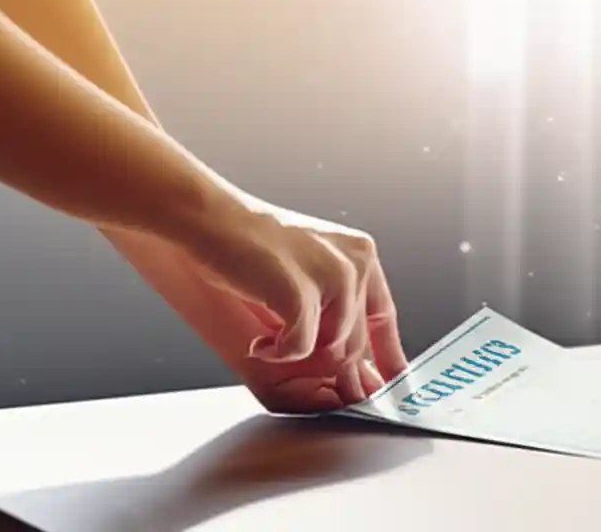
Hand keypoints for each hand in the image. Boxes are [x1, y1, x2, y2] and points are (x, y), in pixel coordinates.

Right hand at [104, 202, 408, 413]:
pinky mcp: (301, 294)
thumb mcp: (308, 266)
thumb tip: (348, 360)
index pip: (384, 315)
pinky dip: (277, 353)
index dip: (388, 354)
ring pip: (333, 350)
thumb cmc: (251, 243)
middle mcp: (354, 264)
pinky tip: (260, 345)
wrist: (211, 219)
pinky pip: (299, 349)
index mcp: (360, 254)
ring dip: (297, 356)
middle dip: (334, 372)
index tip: (389, 382)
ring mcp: (332, 277)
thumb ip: (332, 304)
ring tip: (270, 343)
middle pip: (357, 342)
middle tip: (311, 383)